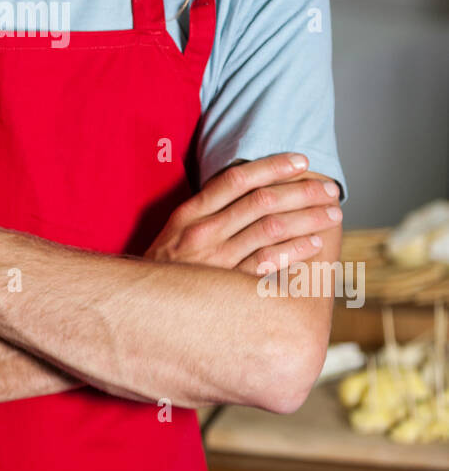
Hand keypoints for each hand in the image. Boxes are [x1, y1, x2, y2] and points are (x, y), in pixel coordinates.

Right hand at [145, 153, 342, 275]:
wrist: (139, 309)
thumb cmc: (165, 268)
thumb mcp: (176, 232)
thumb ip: (208, 211)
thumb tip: (249, 190)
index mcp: (191, 212)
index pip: (237, 178)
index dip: (272, 166)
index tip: (302, 161)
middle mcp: (204, 232)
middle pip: (261, 201)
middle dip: (302, 192)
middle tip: (330, 190)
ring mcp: (216, 260)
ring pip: (270, 230)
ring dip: (307, 219)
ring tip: (331, 214)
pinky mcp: (227, 288)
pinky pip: (268, 264)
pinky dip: (295, 251)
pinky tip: (315, 244)